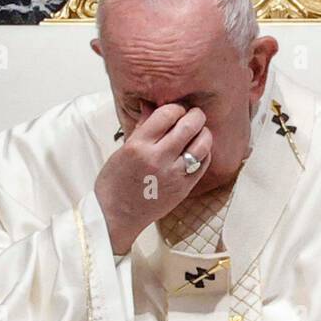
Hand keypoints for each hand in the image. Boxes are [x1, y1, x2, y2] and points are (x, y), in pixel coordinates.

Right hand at [95, 103, 211, 253]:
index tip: (176, 110)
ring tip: (200, 131)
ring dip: (204, 133)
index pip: (167, 114)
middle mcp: (158, 159)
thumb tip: (152, 105)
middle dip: (195, 115)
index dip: (176, 107)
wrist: (115, 216)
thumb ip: (142, 126)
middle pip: (188, 126)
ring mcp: (173, 175)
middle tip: (195, 114)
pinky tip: (199, 149)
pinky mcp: (183, 189)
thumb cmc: (115, 182)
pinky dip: (205, 152)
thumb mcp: (123, 149)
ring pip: (202, 145)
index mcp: (139, 146)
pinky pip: (203, 164)